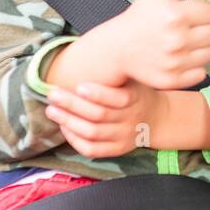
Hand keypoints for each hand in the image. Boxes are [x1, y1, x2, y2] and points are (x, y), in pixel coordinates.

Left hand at [45, 80, 167, 158]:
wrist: (156, 118)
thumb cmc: (136, 92)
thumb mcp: (133, 79)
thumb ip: (115, 75)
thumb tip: (82, 59)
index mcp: (137, 98)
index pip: (119, 98)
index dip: (98, 94)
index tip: (79, 85)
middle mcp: (131, 119)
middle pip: (99, 115)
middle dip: (72, 105)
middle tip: (53, 94)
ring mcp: (124, 137)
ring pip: (92, 133)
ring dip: (68, 121)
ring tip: (52, 110)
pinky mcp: (116, 149)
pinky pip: (92, 149)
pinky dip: (74, 139)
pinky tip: (64, 127)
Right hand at [98, 0, 209, 89]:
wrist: (116, 49)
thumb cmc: (139, 17)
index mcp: (176, 15)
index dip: (201, 11)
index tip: (188, 13)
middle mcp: (177, 40)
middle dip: (203, 29)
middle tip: (187, 29)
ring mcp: (175, 62)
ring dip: (200, 48)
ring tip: (183, 43)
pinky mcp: (173, 80)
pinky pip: (201, 72)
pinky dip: (193, 67)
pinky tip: (178, 59)